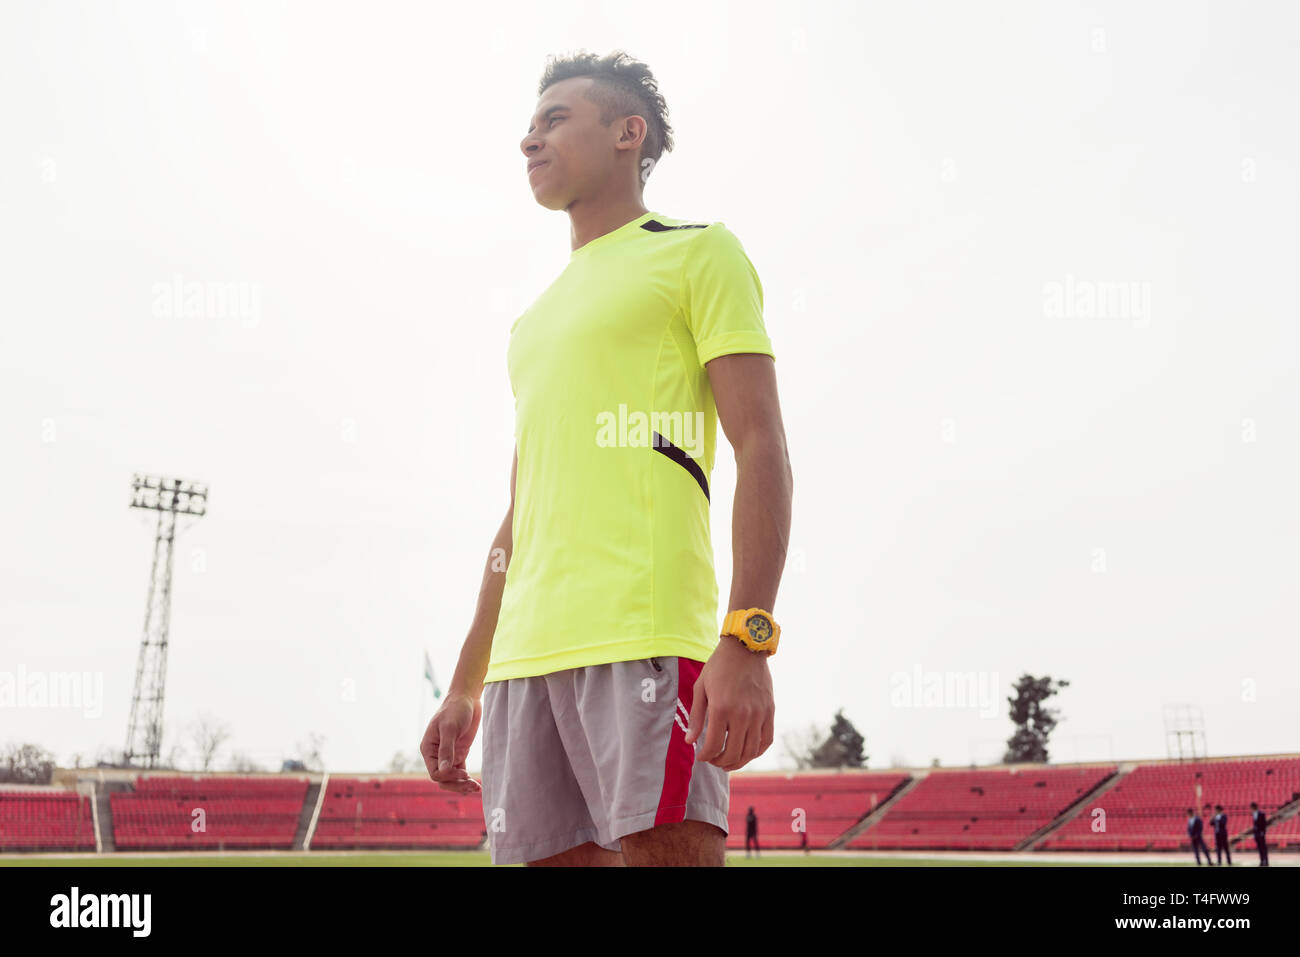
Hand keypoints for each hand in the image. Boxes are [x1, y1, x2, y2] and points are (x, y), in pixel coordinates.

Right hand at [419, 692, 482, 792]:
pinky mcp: (460, 754)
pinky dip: (467, 780)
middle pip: (443, 780)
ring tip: (476, 787)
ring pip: (452, 779)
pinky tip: (477, 785)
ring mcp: (449, 755)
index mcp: (428, 749)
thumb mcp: (449, 728)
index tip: (463, 772)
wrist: (467, 698)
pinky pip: (461, 772)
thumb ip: (446, 750)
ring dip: (462, 785)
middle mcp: (436, 755)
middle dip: (456, 785)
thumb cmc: (455, 709)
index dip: (448, 777)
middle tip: (472, 785)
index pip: (435, 773)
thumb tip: (444, 771)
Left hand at [684, 635, 774, 770]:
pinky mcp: (770, 711)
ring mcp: (758, 714)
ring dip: (738, 762)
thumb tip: (690, 742)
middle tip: (713, 760)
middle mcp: (741, 714)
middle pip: (732, 753)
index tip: (701, 755)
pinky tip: (747, 753)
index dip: (705, 756)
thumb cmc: (719, 666)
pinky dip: (756, 752)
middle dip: (720, 762)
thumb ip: (696, 717)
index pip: (712, 745)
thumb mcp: (701, 688)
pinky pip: (766, 741)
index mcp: (721, 708)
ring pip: (750, 751)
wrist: (745, 648)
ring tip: (728, 761)